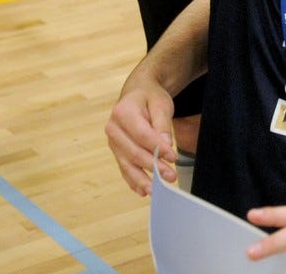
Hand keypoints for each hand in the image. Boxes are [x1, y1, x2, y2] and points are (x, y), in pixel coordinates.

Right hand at [104, 75, 177, 194]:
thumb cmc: (150, 97)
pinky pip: (124, 168)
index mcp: (123, 112)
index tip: (173, 157)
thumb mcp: (161, 103)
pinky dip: (133, 181)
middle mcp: (113, 128)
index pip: (142, 135)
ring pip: (127, 164)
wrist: (137, 94)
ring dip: (142, 179)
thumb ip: (162, 124)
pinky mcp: (116, 151)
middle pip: (134, 152)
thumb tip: (165, 145)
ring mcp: (113, 141)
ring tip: (156, 191)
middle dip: (153, 166)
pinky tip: (143, 191)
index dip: (157, 148)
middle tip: (170, 176)